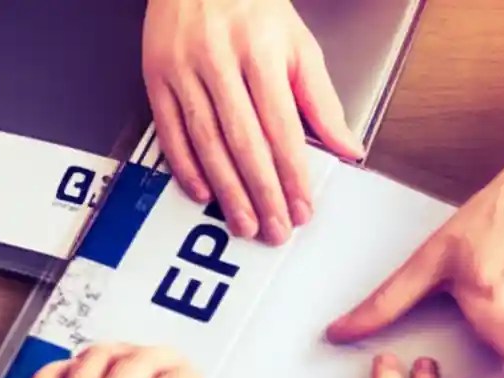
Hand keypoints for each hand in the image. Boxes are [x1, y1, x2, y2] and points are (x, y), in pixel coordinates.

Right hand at [142, 0, 363, 243]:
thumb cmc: (253, 6)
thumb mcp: (298, 44)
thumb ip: (322, 100)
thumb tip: (347, 147)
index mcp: (261, 52)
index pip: (281, 126)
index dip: (292, 173)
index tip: (302, 207)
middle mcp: (219, 61)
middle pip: (243, 140)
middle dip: (262, 192)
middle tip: (275, 229)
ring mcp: (183, 70)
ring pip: (206, 141)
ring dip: (226, 190)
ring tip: (244, 223)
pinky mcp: (156, 76)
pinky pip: (169, 131)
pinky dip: (185, 166)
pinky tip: (202, 192)